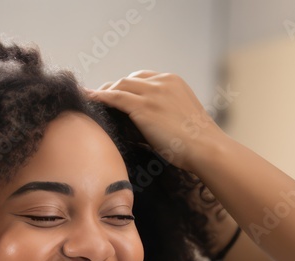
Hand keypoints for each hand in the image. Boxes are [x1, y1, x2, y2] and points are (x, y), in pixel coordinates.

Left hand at [84, 71, 226, 172]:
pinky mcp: (144, 107)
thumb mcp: (180, 117)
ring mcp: (153, 93)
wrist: (206, 148)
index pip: (142, 78)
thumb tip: (141, 124)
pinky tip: (89, 100)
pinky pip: (115, 97)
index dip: (125, 86)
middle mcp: (163, 82)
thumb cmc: (195, 142)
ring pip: (120, 86)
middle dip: (111, 88)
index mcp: (174, 82)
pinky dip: (99, 97)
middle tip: (96, 98)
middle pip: (128, 80)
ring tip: (89, 100)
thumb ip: (163, 112)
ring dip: (102, 92)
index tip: (113, 94)